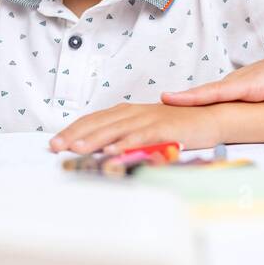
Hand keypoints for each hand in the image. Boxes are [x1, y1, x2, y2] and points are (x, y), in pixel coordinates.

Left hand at [49, 102, 222, 155]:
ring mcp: (149, 119)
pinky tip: (112, 152)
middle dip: (75, 135)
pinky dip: (125, 144)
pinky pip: (141, 137)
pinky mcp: (164, 128)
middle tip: (55, 147)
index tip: (54, 142)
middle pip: (99, 123)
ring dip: (94, 139)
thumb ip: (123, 136)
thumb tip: (97, 150)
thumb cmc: (176, 127)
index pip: (94, 119)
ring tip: (76, 149)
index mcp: (127, 112)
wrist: (209, 119)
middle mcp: (134, 112)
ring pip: (116, 130)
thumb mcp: (145, 129)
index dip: (73, 130)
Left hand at [160, 28, 263, 107]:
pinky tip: (171, 100)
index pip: (216, 96)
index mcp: (250, 85)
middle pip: (203, 96)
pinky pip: (212, 94)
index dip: (195, 103)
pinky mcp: (246, 86)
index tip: (176, 109)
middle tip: (155, 110)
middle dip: (180, 104)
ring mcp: (241, 83)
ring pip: (201, 95)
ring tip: (154, 108)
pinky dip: (191, 98)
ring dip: (179, 102)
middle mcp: (241, 82)